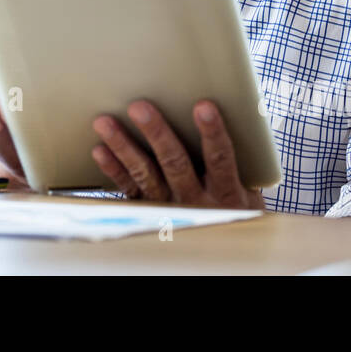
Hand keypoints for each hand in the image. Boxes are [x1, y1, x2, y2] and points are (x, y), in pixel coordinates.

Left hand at [91, 99, 264, 208]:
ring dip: (124, 146)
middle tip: (138, 107)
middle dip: (156, 133)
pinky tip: (100, 150)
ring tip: (105, 123)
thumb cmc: (236, 202)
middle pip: (175, 164)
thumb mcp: (250, 184)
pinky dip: (114, 170)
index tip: (203, 106)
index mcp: (228, 192)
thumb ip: (239, 151)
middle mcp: (197, 202)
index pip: (220, 159)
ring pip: (145, 175)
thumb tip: (237, 105)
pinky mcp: (149, 210)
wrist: (223, 247)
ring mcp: (170, 207)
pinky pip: (129, 189)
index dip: (212, 132)